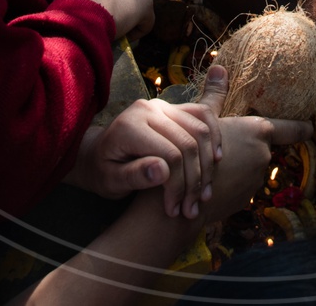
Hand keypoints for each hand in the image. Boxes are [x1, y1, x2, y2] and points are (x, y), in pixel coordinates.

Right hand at [54, 0, 153, 39]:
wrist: (83, 15)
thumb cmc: (72, 1)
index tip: (99, 8)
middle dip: (120, 2)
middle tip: (108, 17)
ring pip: (137, 5)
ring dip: (129, 16)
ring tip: (117, 29)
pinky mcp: (147, 4)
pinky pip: (145, 21)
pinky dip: (137, 30)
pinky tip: (126, 37)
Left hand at [76, 95, 222, 217]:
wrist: (98, 153)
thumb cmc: (103, 171)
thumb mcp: (110, 181)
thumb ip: (134, 175)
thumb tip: (162, 171)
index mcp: (130, 126)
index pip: (170, 155)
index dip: (178, 186)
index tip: (173, 210)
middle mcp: (148, 109)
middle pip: (188, 144)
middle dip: (195, 181)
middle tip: (191, 209)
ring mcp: (163, 105)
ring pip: (200, 131)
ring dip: (208, 165)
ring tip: (203, 194)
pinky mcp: (173, 108)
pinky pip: (203, 115)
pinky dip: (214, 137)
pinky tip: (216, 160)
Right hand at [199, 65, 311, 224]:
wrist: (182, 194)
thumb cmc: (192, 150)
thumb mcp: (202, 117)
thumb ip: (215, 95)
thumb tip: (219, 68)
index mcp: (257, 132)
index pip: (291, 129)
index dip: (301, 128)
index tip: (310, 127)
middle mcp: (263, 156)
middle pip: (261, 149)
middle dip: (247, 148)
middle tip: (224, 147)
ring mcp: (256, 180)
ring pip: (249, 168)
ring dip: (238, 166)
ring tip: (212, 166)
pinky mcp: (246, 199)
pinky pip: (241, 186)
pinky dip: (231, 183)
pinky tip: (212, 182)